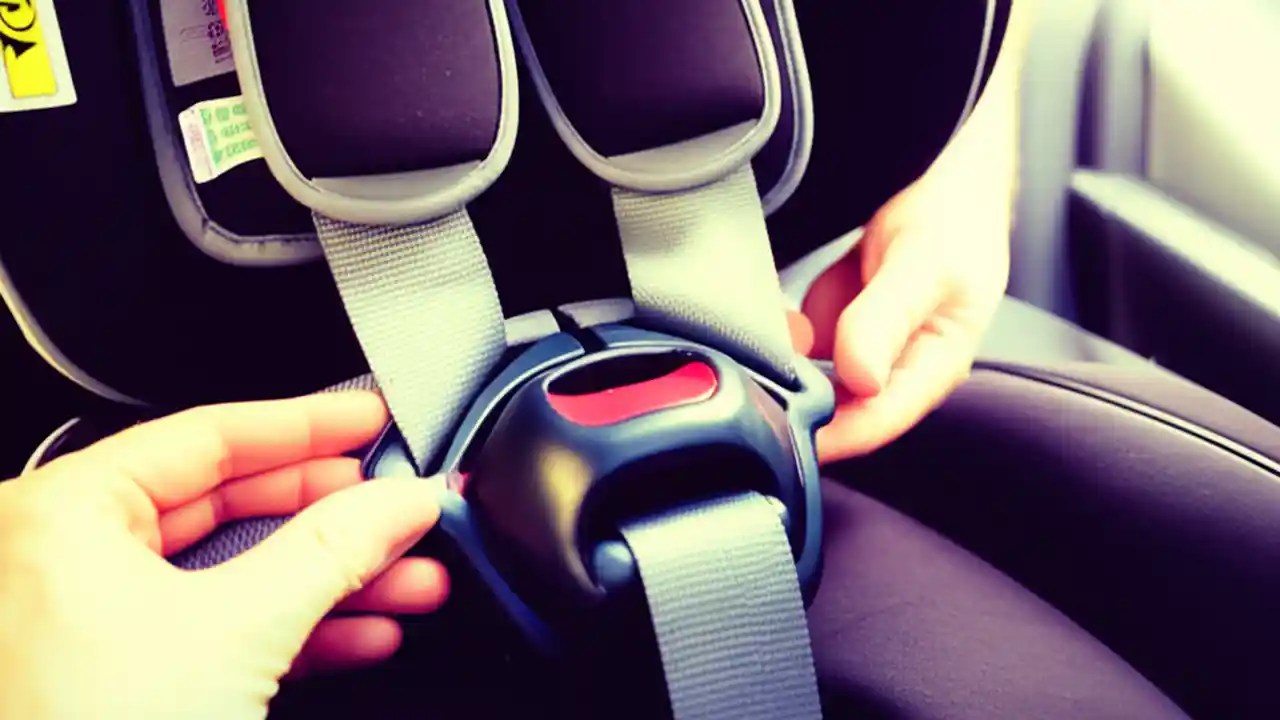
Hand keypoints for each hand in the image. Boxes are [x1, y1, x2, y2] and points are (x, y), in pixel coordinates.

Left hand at [0, 391, 447, 719]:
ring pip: (232, 574)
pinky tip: (363, 632)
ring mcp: (90, 625)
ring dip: (329, 580)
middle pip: (227, 506)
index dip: (303, 427)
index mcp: (58, 518)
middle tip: (394, 503)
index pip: (204, 437)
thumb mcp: (238, 631)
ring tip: (406, 575)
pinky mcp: (123, 680)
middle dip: (331, 517)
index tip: (366, 421)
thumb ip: (334, 550)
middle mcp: (62, 562)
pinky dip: (295, 631)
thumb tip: (400, 500)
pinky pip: (220, 630)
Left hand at [790, 138, 1012, 462]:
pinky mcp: (834, 322)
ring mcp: (861, 345)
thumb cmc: (956, 219)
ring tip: (763, 334)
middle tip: (755, 378)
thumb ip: (887, 320)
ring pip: (807, 376)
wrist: (939, 170)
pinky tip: (769, 312)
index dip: (827, 436)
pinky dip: (776, 330)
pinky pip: (793, 342)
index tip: (779, 432)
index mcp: (933, 366)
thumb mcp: (925, 265)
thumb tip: (862, 379)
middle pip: (834, 408)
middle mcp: (895, 365)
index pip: (875, 424)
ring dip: (779, 361)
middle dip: (794, 395)